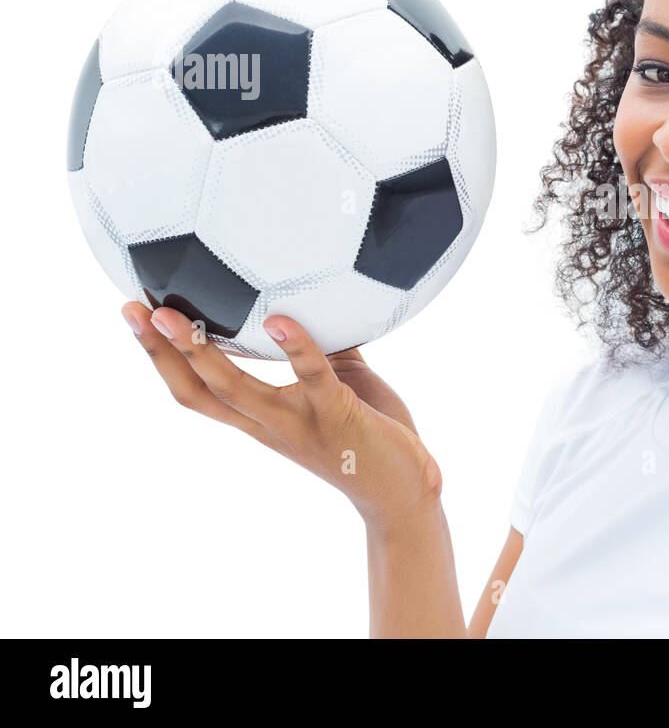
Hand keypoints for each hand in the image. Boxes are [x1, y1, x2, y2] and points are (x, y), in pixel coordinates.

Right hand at [122, 301, 441, 529]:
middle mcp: (269, 425)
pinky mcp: (337, 416)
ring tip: (172, 314)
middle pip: (198, 391)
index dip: (162, 360)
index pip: (197, 392)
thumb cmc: (372, 436)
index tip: (136, 320)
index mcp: (263, 420)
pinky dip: (295, 348)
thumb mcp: (336, 387)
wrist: (405, 493)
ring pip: (235, 389)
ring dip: (199, 352)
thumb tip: (309, 306)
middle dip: (160, 352)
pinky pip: (312, 378)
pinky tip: (278, 320)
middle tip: (133, 311)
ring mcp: (299, 424)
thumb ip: (318, 354)